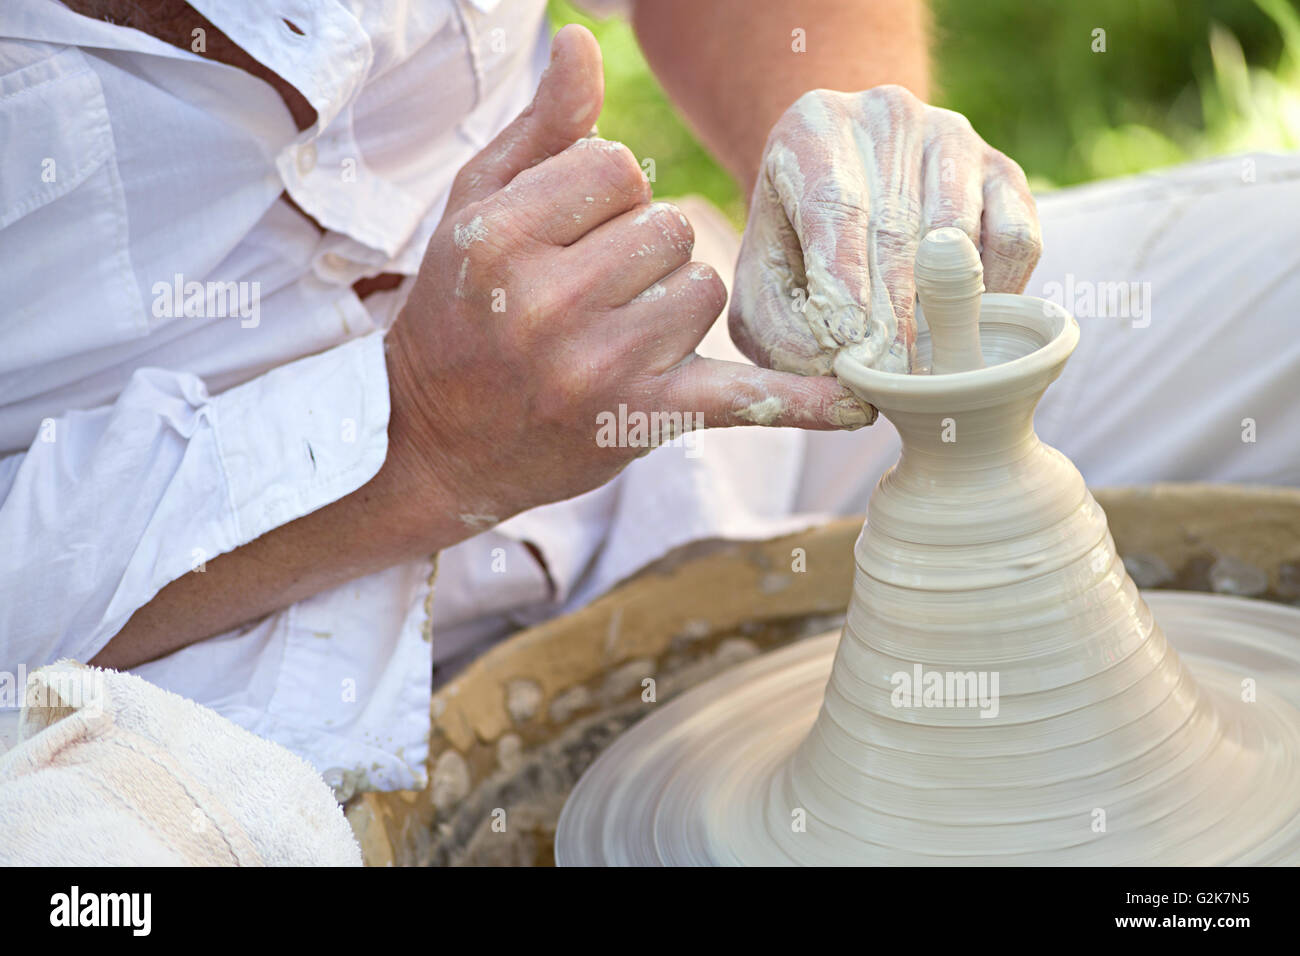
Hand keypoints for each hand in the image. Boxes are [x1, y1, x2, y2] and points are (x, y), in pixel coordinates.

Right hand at [384, 26, 875, 534]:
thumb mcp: (476, 209)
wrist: (433, 438)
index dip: (609, 195)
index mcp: (500, 236)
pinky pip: (741, 400)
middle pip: (669, 229)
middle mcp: (547, 302)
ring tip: (612, 336)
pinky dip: (802, 402)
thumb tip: (582, 41)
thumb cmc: (456, 311)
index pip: (619, 169)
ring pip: (700, 291)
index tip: (574, 233)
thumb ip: (540, 127)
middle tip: (589, 295)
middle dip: (640, 252)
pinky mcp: (641, 420)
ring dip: (672, 305)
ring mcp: (598, 367)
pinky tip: (858, 407)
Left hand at [730, 85, 1041, 375]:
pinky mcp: (1003, 171)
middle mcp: (887, 119)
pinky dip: (996, 294)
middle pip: (899, 224)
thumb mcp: (763, 284)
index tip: (851, 340)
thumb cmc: (795, 250)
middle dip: (894, 313)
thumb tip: (838, 366)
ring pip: (959, 232)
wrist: (841, 192)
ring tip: (924, 364)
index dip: (846, 277)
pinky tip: (966, 329)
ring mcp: (953, 138)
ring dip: (945, 307)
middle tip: (890, 380)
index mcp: (814, 130)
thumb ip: (779, 328)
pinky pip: (1015, 239)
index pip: (836, 204)